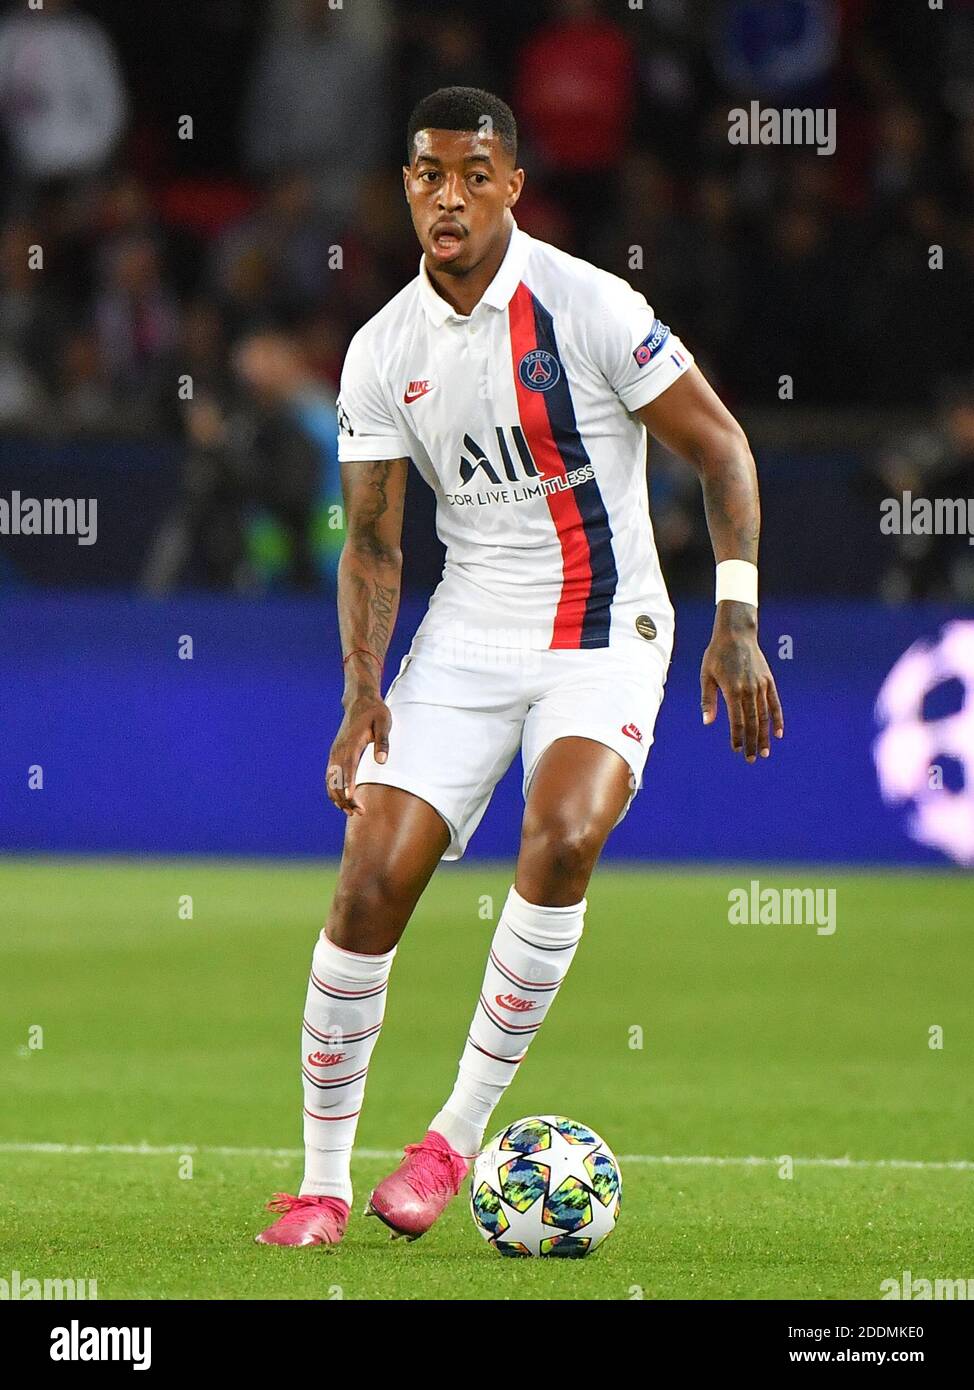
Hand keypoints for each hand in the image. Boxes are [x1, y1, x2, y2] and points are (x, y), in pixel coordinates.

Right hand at [325, 694, 390, 814]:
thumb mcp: (384, 723)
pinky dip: (334, 790)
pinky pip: (330, 776)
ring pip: (330, 780)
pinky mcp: (335, 754)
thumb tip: (382, 761)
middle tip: (360, 812)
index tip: (351, 800)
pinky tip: (343, 801)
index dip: (348, 785)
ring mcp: (334, 752)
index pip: (347, 768)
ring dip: (338, 797)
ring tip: (352, 812)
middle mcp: (338, 750)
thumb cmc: (375, 712)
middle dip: (345, 798)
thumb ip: (383, 742)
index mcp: (351, 744)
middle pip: (336, 779)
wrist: (360, 701)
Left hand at [700, 603, 783, 761]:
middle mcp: (749, 690)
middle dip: (751, 742)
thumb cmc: (716, 655)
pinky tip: (779, 733)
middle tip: (751, 759)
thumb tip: (707, 722)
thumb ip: (708, 700)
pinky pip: (775, 703)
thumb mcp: (706, 676)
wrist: (736, 633)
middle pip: (752, 722)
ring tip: (764, 752)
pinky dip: (778, 719)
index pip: (736, 720)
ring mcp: (761, 685)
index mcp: (732, 690)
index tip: (736, 750)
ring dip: (764, 735)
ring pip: (764, 716)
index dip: (737, 737)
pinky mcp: (768, 681)